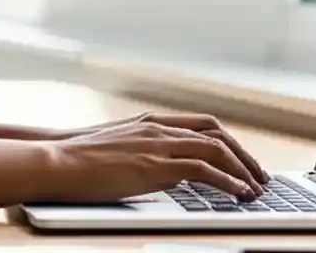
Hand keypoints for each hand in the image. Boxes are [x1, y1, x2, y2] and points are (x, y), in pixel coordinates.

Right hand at [41, 118, 266, 202]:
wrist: (56, 159)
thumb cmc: (77, 160)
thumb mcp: (117, 152)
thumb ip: (145, 157)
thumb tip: (167, 177)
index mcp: (149, 122)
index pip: (201, 124)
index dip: (227, 141)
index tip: (240, 160)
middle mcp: (158, 127)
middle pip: (216, 132)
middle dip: (243, 154)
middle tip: (259, 176)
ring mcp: (158, 143)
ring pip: (216, 148)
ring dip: (242, 169)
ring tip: (256, 189)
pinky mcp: (156, 165)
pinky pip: (204, 169)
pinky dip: (228, 180)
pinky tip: (238, 193)